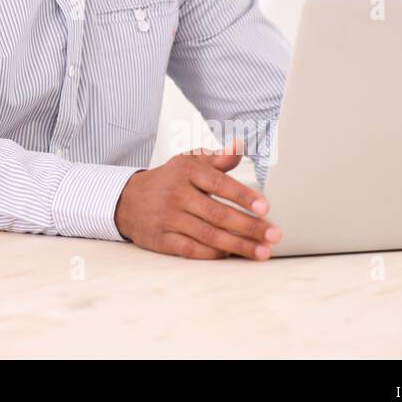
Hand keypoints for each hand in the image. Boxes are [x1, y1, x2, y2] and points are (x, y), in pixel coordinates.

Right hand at [113, 142, 281, 260]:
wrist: (127, 200)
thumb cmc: (168, 180)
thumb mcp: (189, 162)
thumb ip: (217, 158)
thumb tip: (240, 145)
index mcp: (186, 171)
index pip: (219, 183)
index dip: (243, 196)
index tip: (265, 207)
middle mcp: (176, 194)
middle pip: (217, 214)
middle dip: (249, 226)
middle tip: (274, 235)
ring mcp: (168, 218)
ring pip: (208, 235)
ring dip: (238, 245)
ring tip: (262, 251)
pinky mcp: (161, 239)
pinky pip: (192, 249)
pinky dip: (214, 254)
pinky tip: (233, 255)